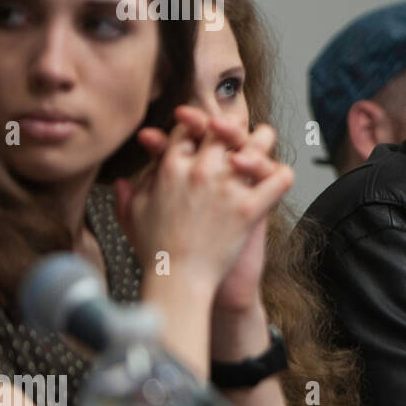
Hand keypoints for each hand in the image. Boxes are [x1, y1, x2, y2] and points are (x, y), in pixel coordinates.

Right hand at [115, 106, 291, 303]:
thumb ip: (129, 193)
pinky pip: (278, 179)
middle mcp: (199, 171)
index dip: (200, 125)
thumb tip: (122, 180)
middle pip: (223, 130)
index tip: (206, 132)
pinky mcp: (248, 208)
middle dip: (232, 127)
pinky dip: (283, 175)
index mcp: (170, 168)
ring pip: (256, 145)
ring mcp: (226, 188)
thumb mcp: (132, 216)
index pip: (190, 129)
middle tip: (239, 133)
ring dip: (262, 140)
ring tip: (264, 141)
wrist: (177, 280)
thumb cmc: (155, 252)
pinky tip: (280, 176)